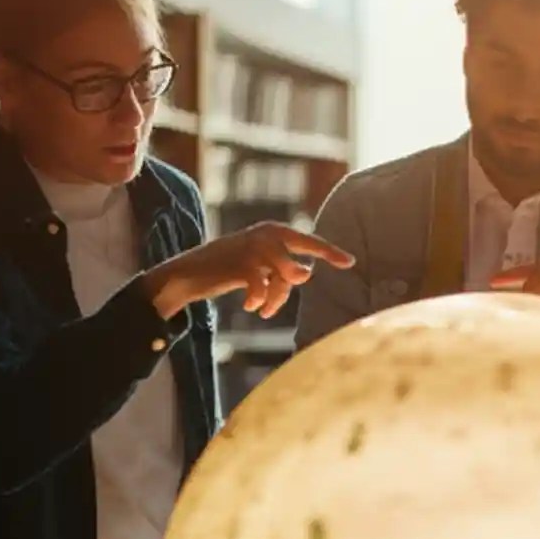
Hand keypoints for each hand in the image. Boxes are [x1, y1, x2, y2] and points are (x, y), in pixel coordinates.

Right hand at [143, 222, 354, 319]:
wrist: (189, 273)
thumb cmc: (230, 270)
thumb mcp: (260, 266)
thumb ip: (282, 268)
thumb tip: (305, 273)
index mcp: (274, 230)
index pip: (308, 241)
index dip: (329, 252)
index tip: (350, 262)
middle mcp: (266, 233)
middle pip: (299, 260)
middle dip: (298, 278)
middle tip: (293, 288)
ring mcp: (253, 247)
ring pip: (285, 276)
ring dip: (276, 297)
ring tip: (264, 308)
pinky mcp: (239, 263)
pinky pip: (263, 287)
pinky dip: (259, 300)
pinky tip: (250, 307)